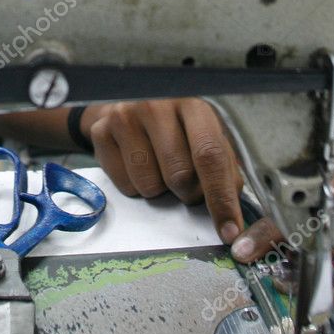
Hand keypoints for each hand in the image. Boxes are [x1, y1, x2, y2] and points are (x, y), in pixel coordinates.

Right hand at [81, 98, 244, 244]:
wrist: (131, 102)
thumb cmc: (176, 124)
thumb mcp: (206, 133)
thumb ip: (223, 166)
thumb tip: (232, 210)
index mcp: (192, 103)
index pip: (209, 155)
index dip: (221, 198)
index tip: (229, 232)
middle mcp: (157, 104)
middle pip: (180, 177)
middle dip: (189, 193)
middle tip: (186, 181)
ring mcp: (125, 116)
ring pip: (151, 186)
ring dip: (161, 190)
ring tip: (160, 166)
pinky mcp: (101, 132)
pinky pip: (126, 187)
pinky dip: (137, 187)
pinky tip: (138, 163)